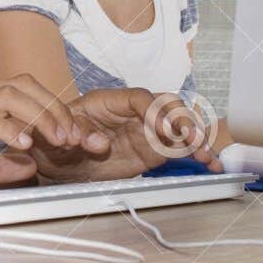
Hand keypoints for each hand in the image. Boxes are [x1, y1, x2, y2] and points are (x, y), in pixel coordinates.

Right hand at [0, 75, 88, 200]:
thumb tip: (30, 163)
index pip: (22, 93)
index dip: (53, 110)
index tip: (73, 137)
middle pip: (22, 85)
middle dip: (56, 108)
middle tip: (74, 137)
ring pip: (10, 95)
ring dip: (42, 116)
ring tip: (58, 140)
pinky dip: (11, 129)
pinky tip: (25, 146)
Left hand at [34, 88, 220, 182]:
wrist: (55, 163)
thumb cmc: (53, 140)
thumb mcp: (55, 133)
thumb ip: (76, 133)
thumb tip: (96, 140)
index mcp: (108, 102)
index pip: (138, 98)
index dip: (152, 111)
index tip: (162, 129)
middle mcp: (131, 113)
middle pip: (164, 106)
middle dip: (181, 121)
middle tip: (191, 140)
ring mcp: (145, 130)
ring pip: (177, 125)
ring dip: (193, 137)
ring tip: (205, 155)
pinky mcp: (152, 150)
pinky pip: (178, 147)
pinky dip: (194, 154)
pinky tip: (209, 163)